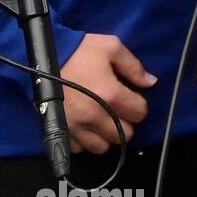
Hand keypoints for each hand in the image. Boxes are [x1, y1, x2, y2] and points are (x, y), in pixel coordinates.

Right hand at [60, 34, 154, 154]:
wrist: (45, 58)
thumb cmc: (81, 50)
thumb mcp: (112, 47)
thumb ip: (134, 67)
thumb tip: (150, 82)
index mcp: (111, 95)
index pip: (139, 113)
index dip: (139, 104)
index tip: (132, 98)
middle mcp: (95, 116)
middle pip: (124, 135)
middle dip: (126, 122)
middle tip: (119, 110)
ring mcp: (76, 127)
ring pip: (102, 147)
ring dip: (106, 135)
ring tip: (103, 120)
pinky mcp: (61, 132)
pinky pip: (79, 149)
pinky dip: (85, 141)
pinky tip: (86, 126)